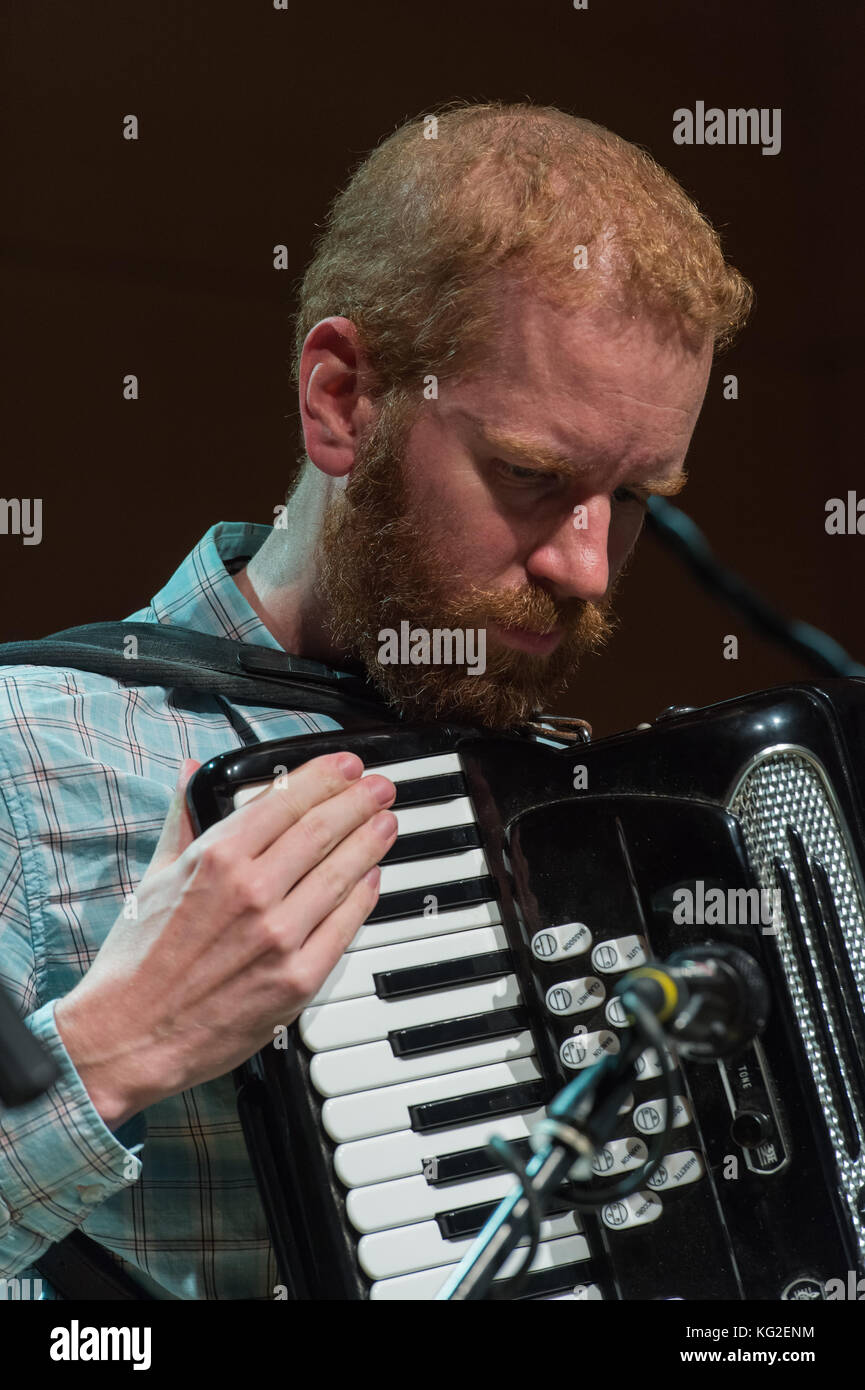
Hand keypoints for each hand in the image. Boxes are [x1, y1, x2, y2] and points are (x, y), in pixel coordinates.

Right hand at [55, 751, 396, 1127]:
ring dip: (370, 842)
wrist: (130, 1036)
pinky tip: (372, 878)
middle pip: (322, 830)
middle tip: (380, 788)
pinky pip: (344, 926)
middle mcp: (252, 891)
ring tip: (386, 823)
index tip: (347, 766)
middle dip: (359, 802)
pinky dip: (363, 896)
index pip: (286, 800)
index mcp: (217, 858)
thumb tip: (193, 771)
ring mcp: (279, 936)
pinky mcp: (297, 979)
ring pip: (341, 873)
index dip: (325, 777)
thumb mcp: (155, 875)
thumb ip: (185, 819)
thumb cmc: (139, 959)